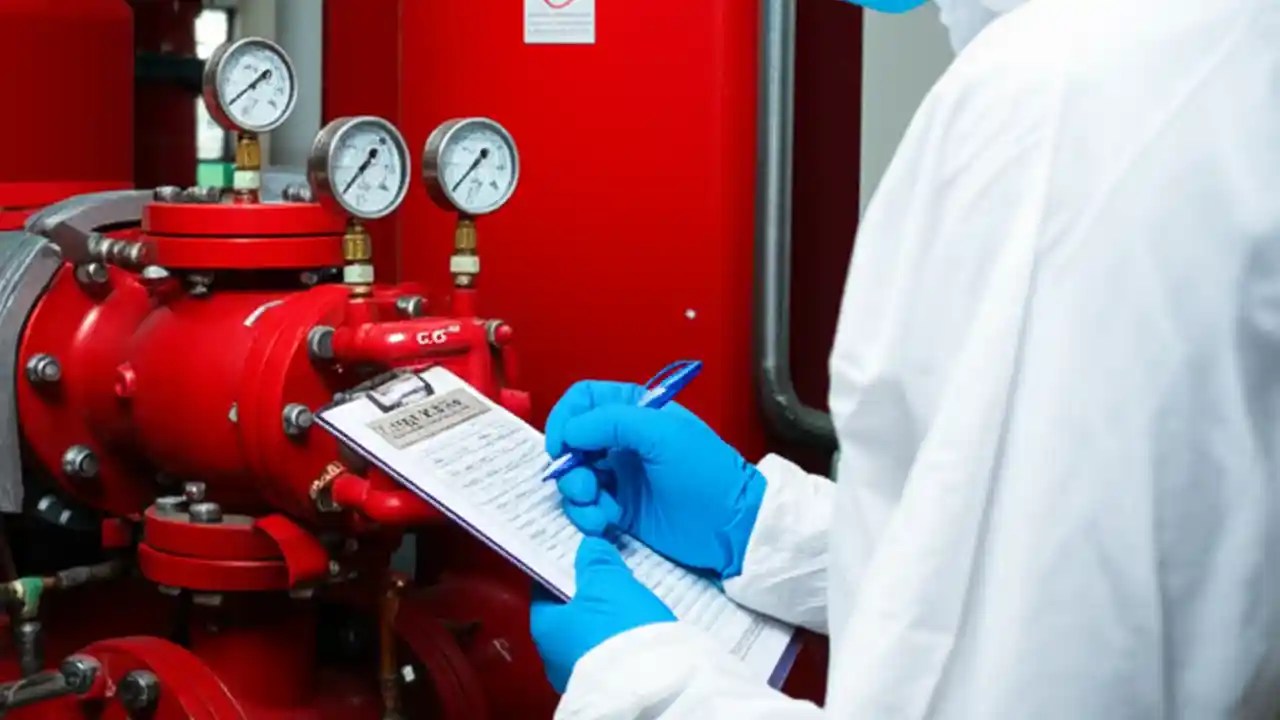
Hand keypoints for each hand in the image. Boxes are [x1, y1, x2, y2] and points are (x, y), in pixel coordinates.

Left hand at [530, 537, 675, 691]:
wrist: (652, 688)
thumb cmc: (619, 629)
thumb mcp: (608, 583)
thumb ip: (595, 560)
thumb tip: (587, 545)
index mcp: (544, 627)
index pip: (544, 590)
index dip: (562, 569)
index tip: (581, 555)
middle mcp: (552, 656)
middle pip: (567, 615)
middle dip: (587, 596)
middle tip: (609, 576)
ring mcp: (576, 676)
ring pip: (588, 636)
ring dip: (604, 620)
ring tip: (628, 601)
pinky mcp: (603, 688)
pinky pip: (607, 654)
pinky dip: (618, 640)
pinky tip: (637, 629)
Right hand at [545, 381, 766, 578]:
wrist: (731, 525)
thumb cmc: (706, 472)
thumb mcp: (662, 434)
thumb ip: (612, 422)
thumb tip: (570, 432)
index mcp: (635, 410)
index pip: (584, 400)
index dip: (565, 419)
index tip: (561, 446)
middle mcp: (622, 440)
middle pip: (572, 442)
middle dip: (570, 466)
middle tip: (585, 486)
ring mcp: (620, 476)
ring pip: (574, 478)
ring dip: (578, 495)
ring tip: (599, 509)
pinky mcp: (619, 508)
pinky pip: (586, 508)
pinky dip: (587, 516)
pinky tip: (607, 522)